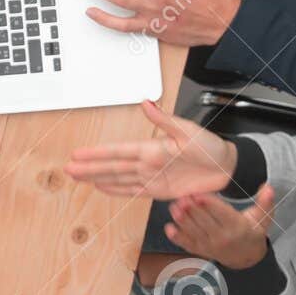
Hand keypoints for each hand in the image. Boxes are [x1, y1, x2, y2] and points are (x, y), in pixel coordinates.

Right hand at [66, 99, 237, 199]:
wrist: (227, 167)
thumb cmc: (211, 147)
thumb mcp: (188, 130)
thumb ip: (164, 120)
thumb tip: (146, 103)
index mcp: (152, 148)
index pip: (118, 151)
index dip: (97, 154)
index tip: (78, 153)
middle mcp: (147, 163)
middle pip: (112, 167)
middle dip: (89, 168)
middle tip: (68, 169)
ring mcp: (151, 177)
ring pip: (118, 179)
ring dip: (97, 178)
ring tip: (78, 177)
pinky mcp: (159, 191)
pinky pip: (133, 191)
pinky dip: (117, 190)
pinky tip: (102, 187)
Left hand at [164, 185, 277, 270]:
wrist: (246, 258)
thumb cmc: (252, 232)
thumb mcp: (263, 218)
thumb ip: (265, 202)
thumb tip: (268, 187)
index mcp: (238, 227)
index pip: (222, 214)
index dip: (209, 204)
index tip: (199, 194)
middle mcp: (223, 237)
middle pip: (205, 222)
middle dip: (192, 209)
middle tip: (181, 197)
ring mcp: (210, 245)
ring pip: (194, 232)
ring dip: (182, 220)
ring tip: (173, 207)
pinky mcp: (201, 250)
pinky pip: (188, 244)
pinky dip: (177, 237)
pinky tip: (168, 228)